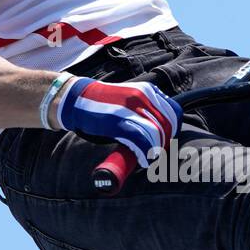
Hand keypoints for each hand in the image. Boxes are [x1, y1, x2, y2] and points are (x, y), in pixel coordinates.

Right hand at [57, 77, 182, 173]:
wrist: (76, 99)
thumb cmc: (102, 103)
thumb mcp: (128, 97)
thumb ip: (143, 107)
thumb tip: (158, 129)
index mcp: (146, 90)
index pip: (174, 112)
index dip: (173, 130)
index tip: (165, 140)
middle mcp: (141, 97)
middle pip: (167, 125)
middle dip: (164, 142)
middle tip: (155, 153)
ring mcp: (129, 108)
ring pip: (155, 133)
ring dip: (154, 150)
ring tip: (147, 158)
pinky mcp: (117, 121)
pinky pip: (140, 139)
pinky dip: (144, 153)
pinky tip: (142, 159)